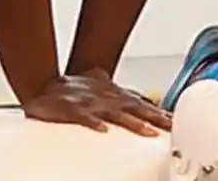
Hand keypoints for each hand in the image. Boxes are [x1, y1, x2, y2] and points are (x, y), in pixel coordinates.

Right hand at [21, 68, 171, 135]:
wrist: (42, 86)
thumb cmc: (70, 88)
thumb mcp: (96, 85)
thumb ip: (113, 89)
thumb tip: (129, 91)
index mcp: (112, 94)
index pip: (141, 103)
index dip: (158, 112)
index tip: (175, 121)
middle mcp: (105, 98)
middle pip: (135, 108)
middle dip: (155, 118)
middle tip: (171, 127)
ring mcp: (90, 103)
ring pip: (116, 114)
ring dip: (133, 123)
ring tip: (149, 132)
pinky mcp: (73, 110)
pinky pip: (85, 117)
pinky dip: (94, 123)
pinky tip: (103, 130)